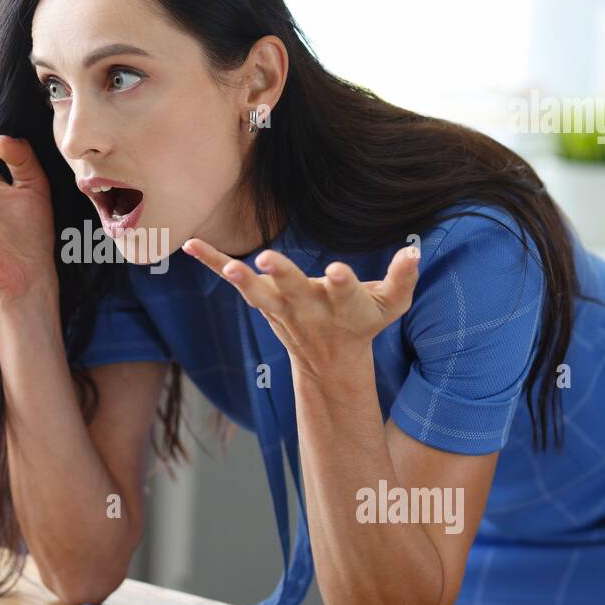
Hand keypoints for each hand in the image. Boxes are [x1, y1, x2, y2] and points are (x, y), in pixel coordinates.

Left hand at [182, 237, 419, 374]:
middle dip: (283, 277)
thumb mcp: (390, 306)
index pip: (344, 295)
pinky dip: (212, 263)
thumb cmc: (363, 322)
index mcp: (345, 309)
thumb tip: (414, 251)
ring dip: (242, 280)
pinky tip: (190, 244)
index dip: (341, 285)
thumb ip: (403, 279)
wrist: (328, 360)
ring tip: (230, 265)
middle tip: (267, 260)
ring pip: (259, 295)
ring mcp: (281, 309)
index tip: (335, 271)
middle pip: (294, 294)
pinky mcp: (262, 301)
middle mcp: (309, 311)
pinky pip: (234, 281)